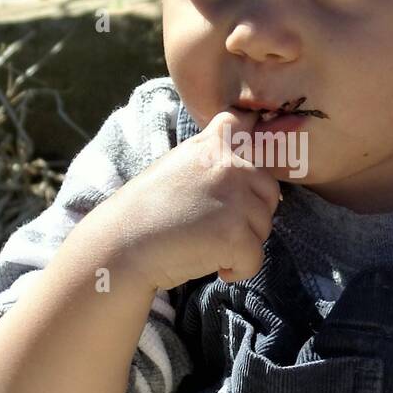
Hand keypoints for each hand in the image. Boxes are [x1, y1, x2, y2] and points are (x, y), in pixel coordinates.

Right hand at [109, 106, 283, 290]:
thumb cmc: (146, 211)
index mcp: (213, 145)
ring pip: (264, 227)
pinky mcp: (237, 236)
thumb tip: (245, 139)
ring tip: (207, 245)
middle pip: (269, 190)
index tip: (242, 164)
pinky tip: (215, 266)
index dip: (254, 144)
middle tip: (216, 227)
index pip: (247, 123)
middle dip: (252, 213)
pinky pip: (256, 259)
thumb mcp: (177, 164)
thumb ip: (211, 153)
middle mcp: (229, 166)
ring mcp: (236, 200)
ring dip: (242, 243)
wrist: (122, 246)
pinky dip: (238, 270)